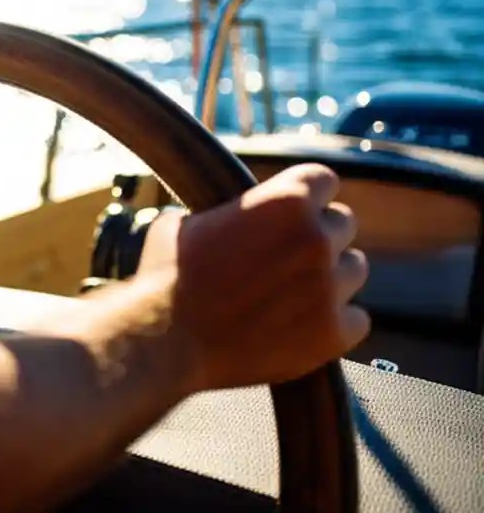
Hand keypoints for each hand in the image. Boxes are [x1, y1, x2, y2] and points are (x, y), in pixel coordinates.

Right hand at [134, 163, 368, 392]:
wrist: (164, 341)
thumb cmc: (165, 277)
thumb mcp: (186, 221)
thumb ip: (224, 212)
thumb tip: (226, 216)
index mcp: (285, 199)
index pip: (324, 180)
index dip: (306, 195)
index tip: (293, 210)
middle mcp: (316, 238)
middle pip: (343, 223)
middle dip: (319, 235)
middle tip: (288, 255)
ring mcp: (329, 287)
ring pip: (354, 270)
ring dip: (330, 277)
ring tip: (293, 293)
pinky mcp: (333, 333)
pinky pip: (357, 320)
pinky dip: (335, 323)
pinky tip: (302, 326)